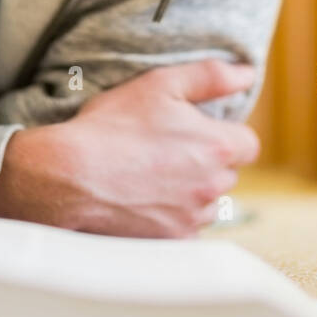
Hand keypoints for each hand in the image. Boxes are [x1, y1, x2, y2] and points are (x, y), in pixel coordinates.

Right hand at [0, 58, 259, 237]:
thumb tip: (247, 73)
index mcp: (217, 146)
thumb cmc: (112, 127)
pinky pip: (185, 230)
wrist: (69, 175)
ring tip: (151, 176)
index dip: (224, 134)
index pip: (247, 144)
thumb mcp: (160, 84)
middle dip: (206, 162)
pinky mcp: (172, 242)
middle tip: (166, 150)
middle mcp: (213, 187)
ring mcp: (193, 219)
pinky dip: (171, 218)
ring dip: (191, 193)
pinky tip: (144, 201)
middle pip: (227, 174)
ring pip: (207, 204)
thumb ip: (211, 76)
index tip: (196, 131)